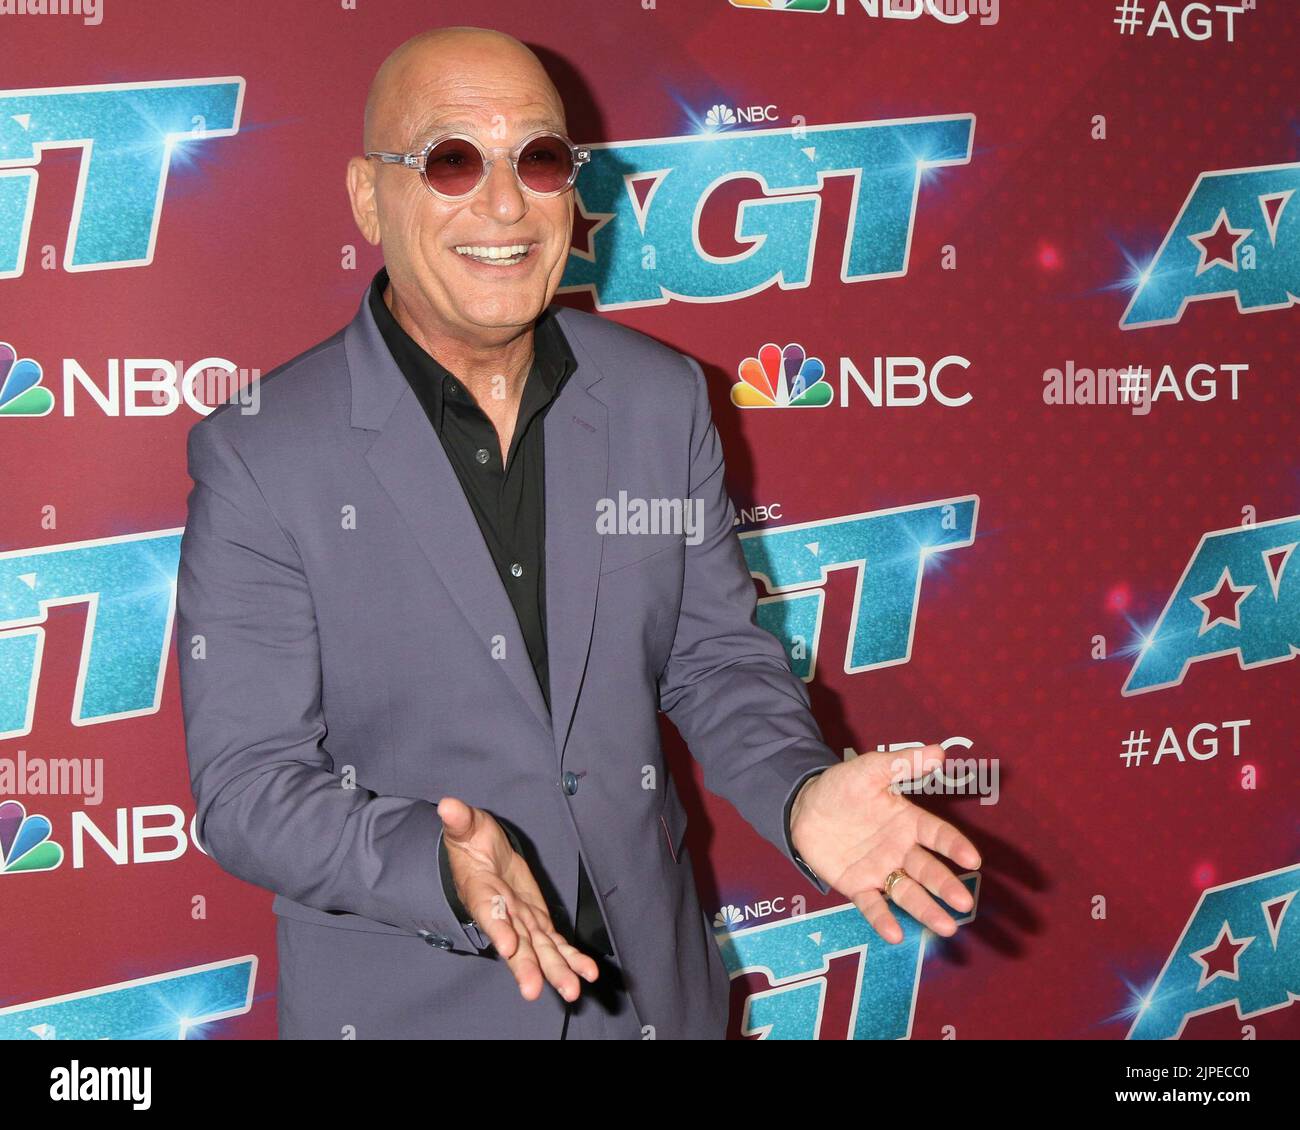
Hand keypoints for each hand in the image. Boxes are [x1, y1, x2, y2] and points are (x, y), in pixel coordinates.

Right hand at [437, 797, 599, 1001]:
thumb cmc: (472, 842)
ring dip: (556, 970)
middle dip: (525, 966)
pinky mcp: (538, 921)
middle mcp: (503, 914)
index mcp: (482, 893)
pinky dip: (572, 958)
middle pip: (515, 942)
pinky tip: (588, 973)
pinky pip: (556, 943)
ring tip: (572, 991)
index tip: (509, 945)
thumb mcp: (466, 827)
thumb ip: (460, 821)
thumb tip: (448, 805)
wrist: (483, 854)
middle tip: (533, 989)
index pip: (489, 912)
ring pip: (540, 949)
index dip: (499, 928)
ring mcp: (522, 921)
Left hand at [789, 745, 980, 943]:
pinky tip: (895, 935)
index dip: (954, 846)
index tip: (972, 860)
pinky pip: (872, 905)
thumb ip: (903, 762)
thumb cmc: (843, 786)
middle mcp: (900, 850)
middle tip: (963, 903)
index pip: (937, 835)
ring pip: (907, 892)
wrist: (805, 805)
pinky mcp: (857, 886)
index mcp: (908, 821)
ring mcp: (880, 870)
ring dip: (926, 909)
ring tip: (946, 927)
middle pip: (927, 870)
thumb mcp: (870, 768)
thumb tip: (940, 752)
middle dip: (946, 886)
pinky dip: (883, 919)